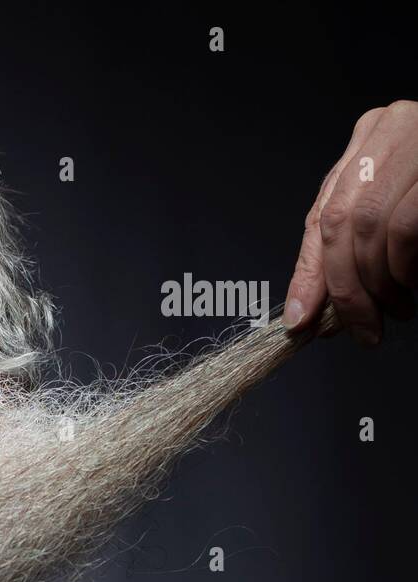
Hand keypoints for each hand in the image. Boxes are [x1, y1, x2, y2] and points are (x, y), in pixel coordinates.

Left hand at [284, 100, 417, 344]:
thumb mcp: (399, 212)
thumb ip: (357, 243)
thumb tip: (313, 304)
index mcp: (376, 135)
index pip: (322, 213)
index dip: (309, 273)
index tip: (301, 320)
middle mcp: (397, 126)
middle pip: (340, 221)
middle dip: (344, 287)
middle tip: (360, 329)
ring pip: (371, 225)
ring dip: (380, 282)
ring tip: (400, 308)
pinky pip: (409, 226)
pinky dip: (407, 266)